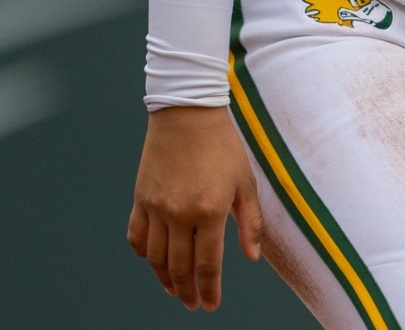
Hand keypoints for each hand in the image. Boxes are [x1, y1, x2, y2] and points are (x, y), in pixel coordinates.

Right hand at [127, 105, 264, 310]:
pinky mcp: (140, 199)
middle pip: (179, 267)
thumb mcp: (246, 183)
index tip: (211, 305)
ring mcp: (156, 208)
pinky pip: (136, 237)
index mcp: (210, 211)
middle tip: (193, 305)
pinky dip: (143, 254)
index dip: (210, 289)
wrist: (188, 115)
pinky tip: (154, 261)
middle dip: (187, 292)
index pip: (208, 264)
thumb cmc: (224, 147)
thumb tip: (251, 257)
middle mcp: (179, 214)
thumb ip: (250, 223)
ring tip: (175, 290)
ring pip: (154, 258)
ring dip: (164, 279)